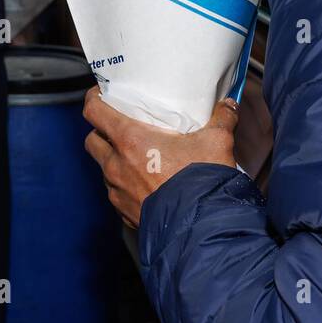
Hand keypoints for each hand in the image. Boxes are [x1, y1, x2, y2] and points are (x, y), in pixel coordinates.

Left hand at [83, 86, 238, 227]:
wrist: (200, 228)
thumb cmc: (201, 181)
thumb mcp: (217, 142)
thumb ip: (222, 119)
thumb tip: (229, 105)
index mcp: (130, 140)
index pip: (93, 111)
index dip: (94, 98)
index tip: (101, 94)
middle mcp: (116, 165)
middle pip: (92, 141)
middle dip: (100, 132)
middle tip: (118, 127)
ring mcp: (117, 192)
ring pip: (104, 169)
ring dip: (113, 161)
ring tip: (135, 158)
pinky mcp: (124, 213)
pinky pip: (116, 195)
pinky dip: (124, 187)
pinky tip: (144, 185)